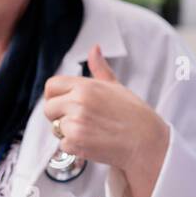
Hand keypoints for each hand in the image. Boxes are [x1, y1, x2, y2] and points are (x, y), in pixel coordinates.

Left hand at [42, 44, 169, 173]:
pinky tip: (92, 142)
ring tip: (90, 132)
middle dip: (59, 116)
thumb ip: (100, 68)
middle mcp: (78, 102)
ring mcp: (76, 123)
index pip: (51, 86)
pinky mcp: (76, 142)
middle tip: (79, 121)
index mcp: (86, 86)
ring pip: (56, 128)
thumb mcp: (116, 86)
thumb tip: (94, 49)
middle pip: (49, 108)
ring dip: (68, 133)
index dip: (55, 96)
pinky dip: (74, 148)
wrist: (146, 140)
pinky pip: (63, 145)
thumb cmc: (133, 114)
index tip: (64, 103)